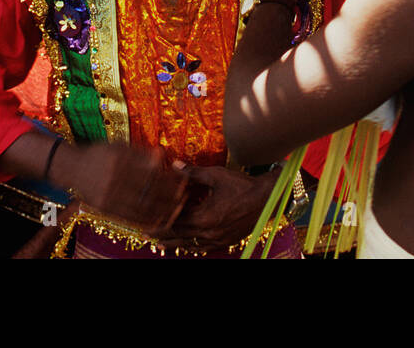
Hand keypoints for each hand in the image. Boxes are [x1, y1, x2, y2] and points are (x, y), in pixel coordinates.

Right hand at [51, 142, 187, 235]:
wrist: (71, 168)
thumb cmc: (99, 154)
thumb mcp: (119, 147)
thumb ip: (141, 152)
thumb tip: (163, 153)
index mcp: (120, 161)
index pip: (152, 172)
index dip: (171, 177)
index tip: (184, 178)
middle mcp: (114, 179)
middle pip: (150, 191)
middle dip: (171, 195)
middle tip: (186, 196)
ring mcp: (109, 196)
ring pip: (142, 207)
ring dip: (163, 210)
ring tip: (178, 210)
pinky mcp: (105, 209)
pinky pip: (130, 218)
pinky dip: (147, 220)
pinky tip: (160, 220)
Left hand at [156, 166, 278, 250]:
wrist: (267, 198)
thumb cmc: (241, 185)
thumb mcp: (215, 175)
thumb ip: (192, 173)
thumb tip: (175, 166)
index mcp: (204, 218)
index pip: (175, 222)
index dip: (160, 222)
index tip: (146, 223)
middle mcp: (209, 233)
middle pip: (180, 236)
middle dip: (162, 236)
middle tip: (146, 236)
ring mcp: (218, 240)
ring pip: (191, 245)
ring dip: (175, 244)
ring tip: (161, 245)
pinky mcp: (226, 241)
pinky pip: (204, 248)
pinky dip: (192, 247)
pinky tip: (186, 246)